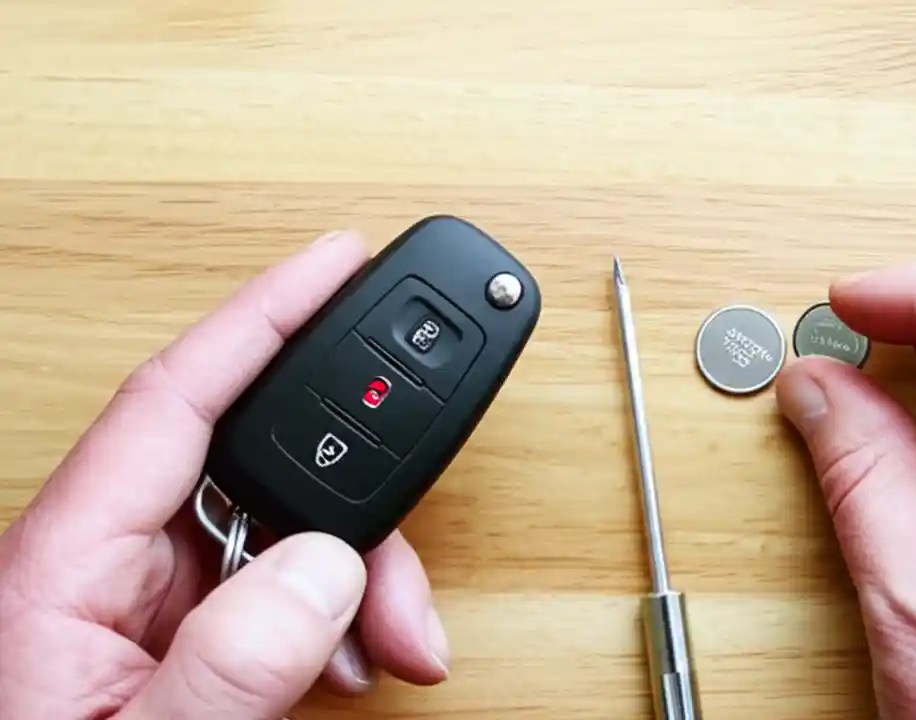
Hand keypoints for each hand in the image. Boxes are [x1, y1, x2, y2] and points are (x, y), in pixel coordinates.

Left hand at [0, 231, 450, 718]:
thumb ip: (223, 669)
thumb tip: (319, 567)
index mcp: (63, 565)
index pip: (175, 397)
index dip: (262, 313)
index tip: (336, 259)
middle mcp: (108, 564)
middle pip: (256, 460)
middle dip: (356, 490)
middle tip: (416, 534)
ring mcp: (152, 601)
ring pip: (288, 528)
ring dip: (362, 568)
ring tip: (404, 634)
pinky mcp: (187, 638)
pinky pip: (285, 587)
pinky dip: (343, 611)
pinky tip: (361, 653)